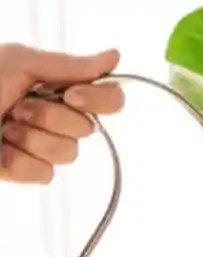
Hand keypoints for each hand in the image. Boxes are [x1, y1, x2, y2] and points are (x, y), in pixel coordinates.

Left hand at [0, 44, 123, 183]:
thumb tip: (113, 57)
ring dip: (30, 139)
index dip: (100, 100)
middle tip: (16, 108)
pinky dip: (17, 162)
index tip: (72, 95)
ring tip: (2, 129)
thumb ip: (68, 65)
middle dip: (50, 118)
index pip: (108, 98)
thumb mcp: (18, 63)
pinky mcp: (26, 170)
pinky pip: (44, 174)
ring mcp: (41, 145)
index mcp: (56, 87)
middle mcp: (54, 116)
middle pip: (88, 129)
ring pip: (67, 153)